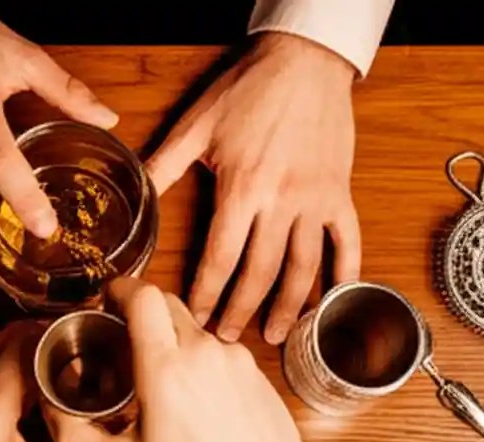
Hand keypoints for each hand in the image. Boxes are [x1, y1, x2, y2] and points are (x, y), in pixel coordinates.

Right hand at [44, 278, 327, 441]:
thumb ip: (76, 436)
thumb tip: (50, 411)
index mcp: (166, 370)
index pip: (142, 296)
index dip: (120, 288)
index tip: (106, 299)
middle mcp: (203, 353)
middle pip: (166, 303)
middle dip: (140, 311)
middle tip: (122, 338)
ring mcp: (235, 359)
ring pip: (192, 328)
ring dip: (171, 340)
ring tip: (158, 380)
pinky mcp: (256, 371)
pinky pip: (218, 350)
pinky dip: (198, 361)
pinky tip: (195, 400)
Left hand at [146, 32, 360, 343]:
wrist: (305, 62)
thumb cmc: (250, 90)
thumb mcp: (197, 125)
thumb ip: (164, 166)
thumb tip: (136, 193)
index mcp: (242, 189)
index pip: (220, 257)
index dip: (205, 293)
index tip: (194, 319)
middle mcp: (281, 202)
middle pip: (260, 273)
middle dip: (241, 311)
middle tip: (226, 337)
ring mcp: (316, 200)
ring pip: (303, 268)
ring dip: (289, 307)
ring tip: (276, 335)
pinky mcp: (341, 194)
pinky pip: (346, 242)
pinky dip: (343, 274)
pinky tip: (332, 300)